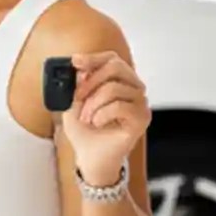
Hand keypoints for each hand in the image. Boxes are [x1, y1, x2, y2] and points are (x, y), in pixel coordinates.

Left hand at [61, 51, 150, 184]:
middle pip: (116, 67)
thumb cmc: (84, 130)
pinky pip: (120, 106)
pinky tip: (97, 123)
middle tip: (77, 98)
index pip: (112, 59)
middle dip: (90, 81)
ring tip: (86, 118)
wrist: (90, 157)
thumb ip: (77, 84)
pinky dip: (102, 114)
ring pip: (114, 88)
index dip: (94, 58)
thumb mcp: (73, 103)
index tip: (75, 62)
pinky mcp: (142, 119)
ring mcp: (140, 104)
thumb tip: (81, 69)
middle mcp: (133, 89)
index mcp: (119, 81)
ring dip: (92, 104)